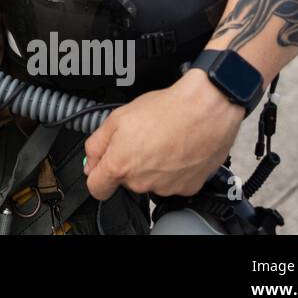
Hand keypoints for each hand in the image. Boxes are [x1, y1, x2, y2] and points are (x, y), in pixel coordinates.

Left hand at [82, 69, 244, 200]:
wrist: (206, 109)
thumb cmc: (167, 109)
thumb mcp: (118, 117)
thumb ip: (97, 144)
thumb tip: (90, 161)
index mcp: (120, 165)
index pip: (97, 188)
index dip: (97, 176)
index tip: (102, 168)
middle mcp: (142, 182)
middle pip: (126, 180)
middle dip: (128, 162)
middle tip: (141, 139)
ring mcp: (166, 187)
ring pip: (150, 181)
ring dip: (152, 166)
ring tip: (162, 141)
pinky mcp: (188, 187)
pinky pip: (173, 183)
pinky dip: (173, 170)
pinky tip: (177, 149)